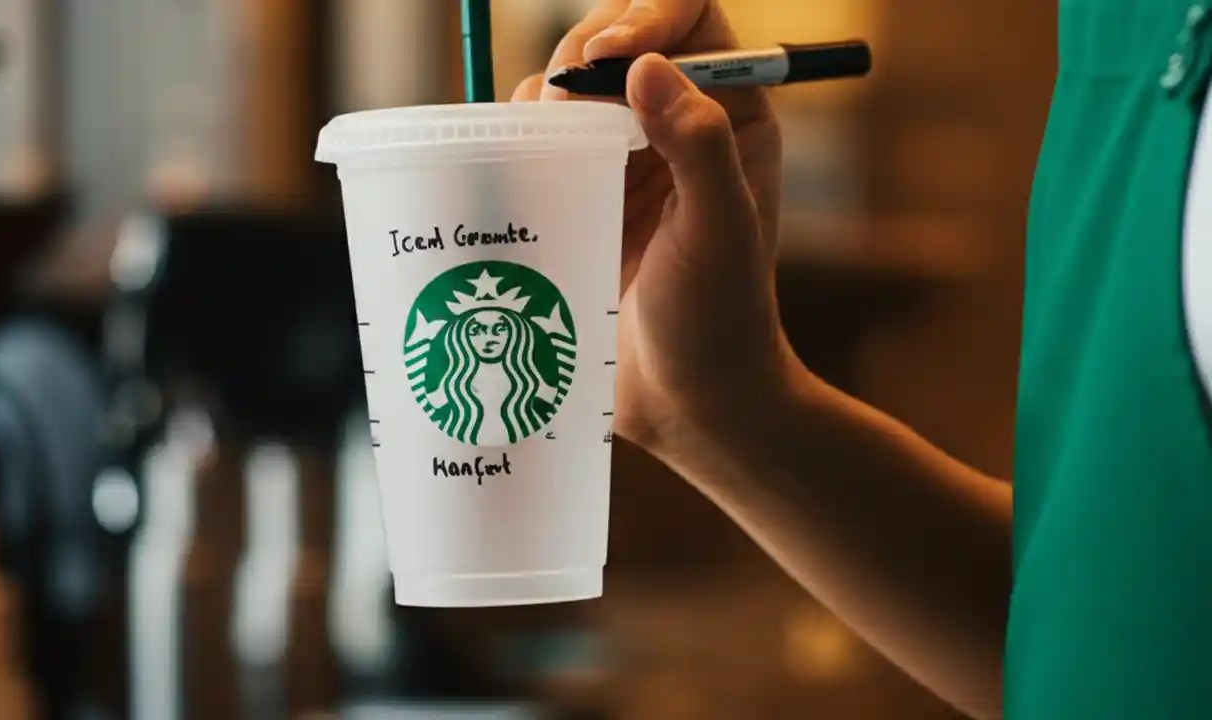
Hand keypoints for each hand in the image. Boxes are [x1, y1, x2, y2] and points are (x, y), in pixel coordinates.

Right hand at [513, 0, 802, 461]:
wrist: (692, 402)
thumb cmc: (722, 321)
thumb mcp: (720, 231)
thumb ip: (699, 145)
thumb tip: (648, 66)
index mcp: (730, 119)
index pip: (691, 21)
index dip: (645, 15)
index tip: (606, 60)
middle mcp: (677, 129)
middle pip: (619, 44)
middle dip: (581, 60)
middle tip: (562, 110)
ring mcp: (626, 164)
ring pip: (571, 90)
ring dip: (544, 102)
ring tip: (541, 146)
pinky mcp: (582, 200)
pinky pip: (541, 144)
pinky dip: (520, 144)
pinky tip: (518, 172)